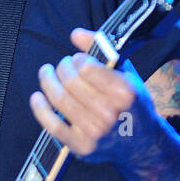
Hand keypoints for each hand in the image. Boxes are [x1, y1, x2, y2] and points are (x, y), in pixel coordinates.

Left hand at [29, 27, 159, 166]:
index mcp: (125, 92)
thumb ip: (103, 50)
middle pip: (71, 82)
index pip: (87, 67)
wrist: (143, 144)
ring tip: (46, 74)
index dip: (77, 60)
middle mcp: (110, 113)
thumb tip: (75, 34)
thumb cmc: (133, 105)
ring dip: (48, 82)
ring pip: (60, 100)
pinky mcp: (82, 146)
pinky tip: (37, 97)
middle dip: (62, 68)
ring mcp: (95, 132)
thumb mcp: (127, 74)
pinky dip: (40, 108)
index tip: (76, 60)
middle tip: (62, 66)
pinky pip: (53, 125)